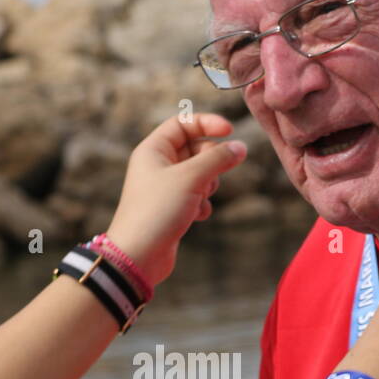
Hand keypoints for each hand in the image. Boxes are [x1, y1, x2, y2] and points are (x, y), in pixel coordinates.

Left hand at [105, 113, 247, 287]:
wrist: (139, 255)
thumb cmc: (157, 212)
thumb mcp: (191, 178)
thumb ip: (218, 159)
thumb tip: (240, 148)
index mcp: (153, 149)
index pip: (183, 123)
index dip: (207, 124)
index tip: (230, 132)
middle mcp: (157, 165)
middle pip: (195, 149)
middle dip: (210, 162)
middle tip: (210, 178)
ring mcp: (165, 187)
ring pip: (199, 174)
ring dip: (207, 185)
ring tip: (199, 199)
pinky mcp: (172, 208)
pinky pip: (196, 196)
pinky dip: (201, 204)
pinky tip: (195, 216)